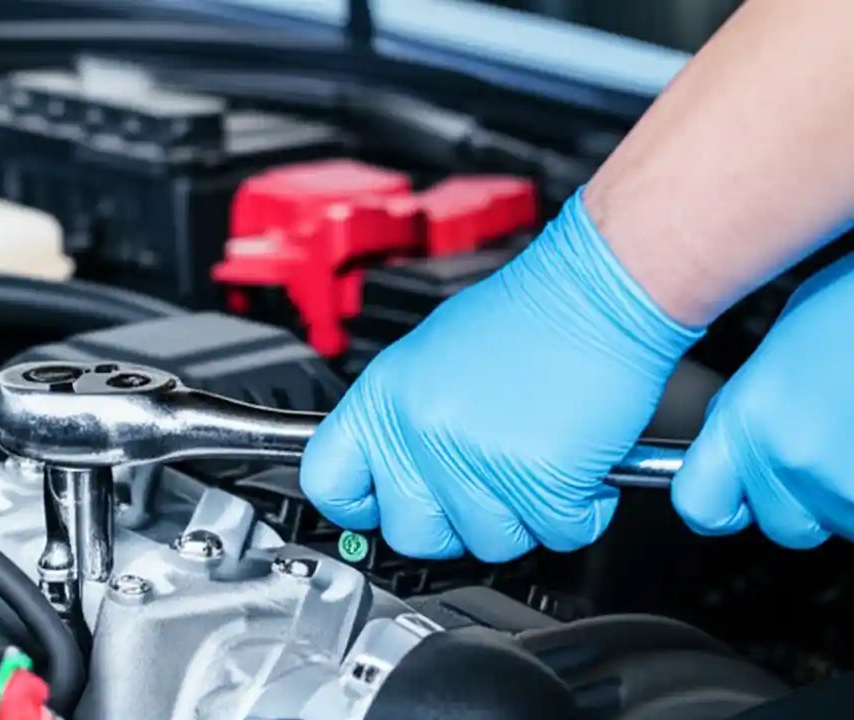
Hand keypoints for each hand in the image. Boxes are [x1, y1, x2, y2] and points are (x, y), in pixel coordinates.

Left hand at [300, 189, 701, 561]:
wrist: (596, 292)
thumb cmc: (528, 318)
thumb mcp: (430, 358)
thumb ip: (405, 420)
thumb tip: (397, 471)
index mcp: (384, 397)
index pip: (327, 482)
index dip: (359, 506)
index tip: (383, 507)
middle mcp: (418, 430)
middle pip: (412, 535)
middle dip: (457, 523)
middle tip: (490, 484)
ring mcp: (474, 458)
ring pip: (490, 543)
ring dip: (526, 516)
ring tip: (540, 457)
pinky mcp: (539, 478)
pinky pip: (557, 534)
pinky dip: (579, 511)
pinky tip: (579, 463)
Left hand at [673, 253, 853, 547]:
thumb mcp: (782, 349)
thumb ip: (752, 409)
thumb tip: (742, 444)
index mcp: (748, 416)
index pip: (699, 503)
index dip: (717, 505)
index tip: (730, 499)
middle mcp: (792, 456)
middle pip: (781, 523)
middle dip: (802, 498)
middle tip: (825, 445)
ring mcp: (850, 483)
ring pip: (838, 523)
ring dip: (848, 492)